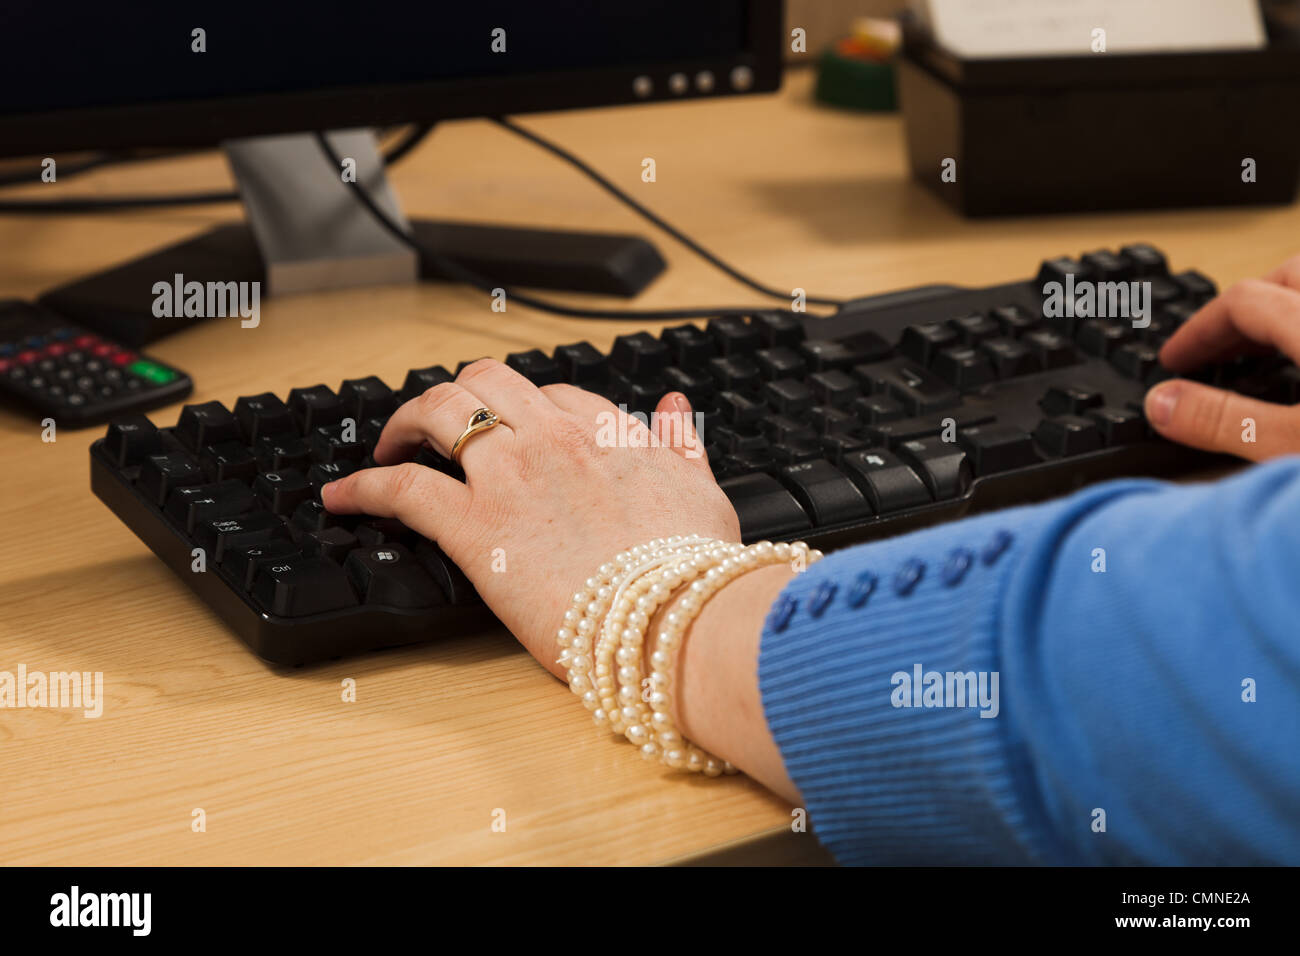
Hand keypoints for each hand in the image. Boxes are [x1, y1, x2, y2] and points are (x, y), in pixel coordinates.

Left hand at [320, 359, 740, 676]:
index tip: (512, 431)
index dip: (525, 410)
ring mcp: (509, 478)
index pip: (554, 395)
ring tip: (391, 444)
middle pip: (486, 382)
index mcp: (608, 435)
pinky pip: (402, 487)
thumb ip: (682, 445)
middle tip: (443, 426)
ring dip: (407, 421)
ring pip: (439, 412)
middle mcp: (553, 441)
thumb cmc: (689, 567)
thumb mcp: (703, 494)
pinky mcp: (475, 527)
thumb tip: (674, 406)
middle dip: (460, 395)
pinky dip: (363, 486)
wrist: (673, 618)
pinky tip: (343, 498)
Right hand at [1146, 255, 1299, 459]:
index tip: (1173, 361)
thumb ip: (1224, 421)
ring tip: (1260, 352)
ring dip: (1282, 310)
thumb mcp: (1291, 446)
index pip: (1242, 301)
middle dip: (1242, 308)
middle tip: (1214, 350)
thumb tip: (1161, 403)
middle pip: (1285, 277)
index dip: (1198, 331)